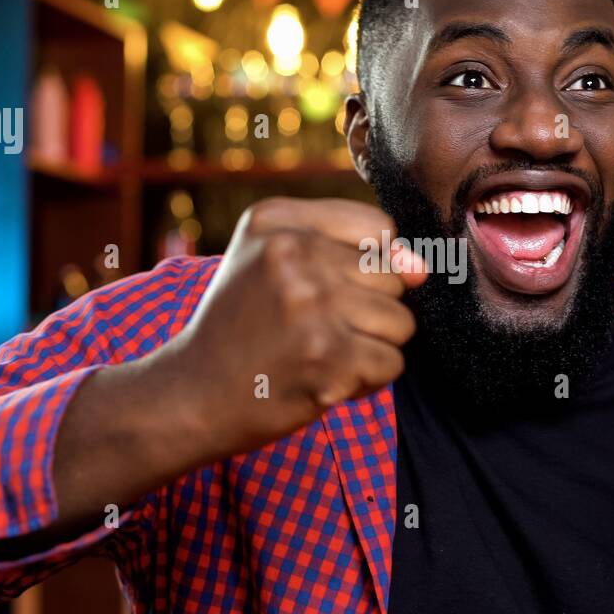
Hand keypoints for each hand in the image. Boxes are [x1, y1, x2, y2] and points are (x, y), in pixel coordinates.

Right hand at [150, 197, 426, 460]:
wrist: (193, 393)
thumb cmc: (244, 323)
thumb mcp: (275, 260)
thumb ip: (355, 248)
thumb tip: (421, 269)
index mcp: (275, 221)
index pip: (379, 228)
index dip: (367, 265)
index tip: (321, 287)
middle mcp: (291, 255)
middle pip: (393, 277)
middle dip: (366, 309)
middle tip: (311, 327)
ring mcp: (310, 307)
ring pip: (400, 322)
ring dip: (370, 346)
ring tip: (319, 351)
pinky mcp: (328, 357)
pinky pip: (392, 363)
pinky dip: (366, 380)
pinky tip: (324, 378)